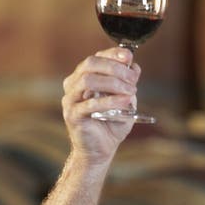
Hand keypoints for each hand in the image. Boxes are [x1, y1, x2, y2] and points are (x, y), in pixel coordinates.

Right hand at [62, 48, 140, 165]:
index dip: (112, 54)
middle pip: (90, 64)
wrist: (101, 150)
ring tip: (131, 91)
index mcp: (84, 77)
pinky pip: (90, 104)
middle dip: (115, 67)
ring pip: (88, 80)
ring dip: (113, 83)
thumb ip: (128, 84)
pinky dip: (110, 100)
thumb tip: (134, 67)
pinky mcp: (72, 115)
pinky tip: (125, 101)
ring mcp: (70, 99)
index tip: (128, 56)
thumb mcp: (125, 101)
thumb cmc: (111, 124)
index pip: (96, 58)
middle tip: (132, 79)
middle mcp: (74, 84)